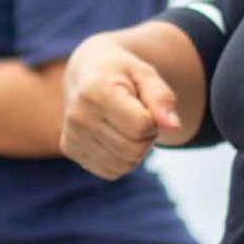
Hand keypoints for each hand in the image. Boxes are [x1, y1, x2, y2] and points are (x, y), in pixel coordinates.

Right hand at [61, 33, 180, 179]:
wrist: (85, 72)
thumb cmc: (121, 73)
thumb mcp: (145, 74)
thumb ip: (162, 98)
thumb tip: (174, 128)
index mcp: (95, 91)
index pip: (141, 126)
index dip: (153, 119)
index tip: (145, 104)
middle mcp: (78, 115)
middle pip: (134, 150)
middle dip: (146, 137)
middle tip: (138, 116)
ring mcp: (71, 135)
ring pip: (124, 165)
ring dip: (136, 150)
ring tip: (125, 125)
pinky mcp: (70, 149)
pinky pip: (111, 171)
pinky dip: (122, 159)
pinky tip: (114, 137)